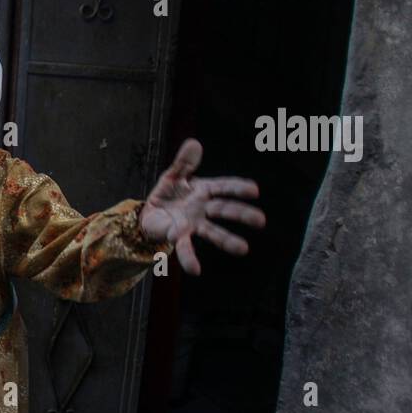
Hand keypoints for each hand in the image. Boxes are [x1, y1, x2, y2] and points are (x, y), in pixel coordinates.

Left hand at [139, 138, 265, 275]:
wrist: (149, 213)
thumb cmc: (167, 193)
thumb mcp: (173, 175)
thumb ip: (184, 162)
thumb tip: (194, 143)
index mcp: (203, 190)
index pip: (223, 187)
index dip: (238, 188)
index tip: (255, 190)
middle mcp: (202, 209)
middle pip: (223, 209)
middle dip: (241, 214)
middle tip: (261, 220)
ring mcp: (193, 224)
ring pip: (212, 232)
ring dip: (227, 240)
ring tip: (243, 249)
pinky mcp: (178, 236)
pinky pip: (185, 247)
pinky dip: (189, 258)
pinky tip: (196, 270)